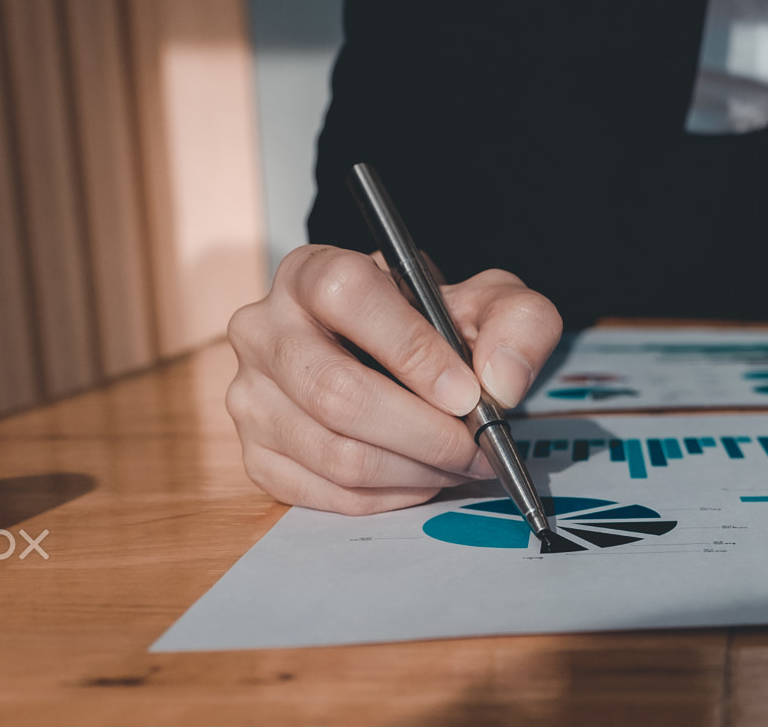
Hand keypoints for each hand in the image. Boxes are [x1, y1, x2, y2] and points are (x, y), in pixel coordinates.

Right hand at [225, 245, 561, 514]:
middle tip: (476, 447)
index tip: (467, 392)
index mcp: (312, 271)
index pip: (348, 297)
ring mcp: (251, 396)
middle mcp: (264, 330)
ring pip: (334, 453)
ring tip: (459, 464)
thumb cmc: (437, 325)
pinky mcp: (256, 454)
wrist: (399, 357)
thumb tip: (501, 381)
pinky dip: (388, 496)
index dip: (412, 350)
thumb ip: (516, 323)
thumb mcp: (490, 303)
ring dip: (414, 471)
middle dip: (424, 433)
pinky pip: (325, 494)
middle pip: (337, 392)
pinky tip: (422, 477)